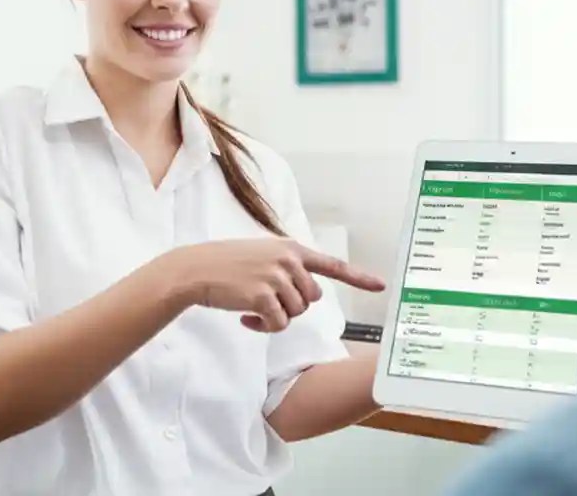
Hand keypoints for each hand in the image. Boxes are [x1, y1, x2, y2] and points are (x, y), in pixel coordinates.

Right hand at [166, 238, 385, 332]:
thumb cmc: (227, 265)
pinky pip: (278, 325)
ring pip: (296, 314)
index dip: (358, 277)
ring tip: (252, 308)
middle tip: (266, 302)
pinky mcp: (263, 295)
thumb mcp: (263, 255)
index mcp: (291, 249)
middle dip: (293, 307)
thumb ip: (288, 268)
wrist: (195, 269)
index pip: (332, 264)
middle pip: (312, 299)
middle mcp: (289, 260)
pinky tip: (245, 318)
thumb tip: (308, 294)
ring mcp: (276, 276)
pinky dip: (263, 327)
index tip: (381, 285)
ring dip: (275, 318)